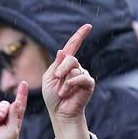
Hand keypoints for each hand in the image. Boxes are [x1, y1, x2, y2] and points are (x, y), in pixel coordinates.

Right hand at [0, 82, 27, 138]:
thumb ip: (15, 116)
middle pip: (5, 104)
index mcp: (12, 122)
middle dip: (3, 110)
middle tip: (1, 118)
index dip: (21, 95)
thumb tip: (16, 102)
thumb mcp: (12, 131)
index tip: (23, 84)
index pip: (18, 107)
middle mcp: (2, 118)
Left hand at [42, 24, 94, 138]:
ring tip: (62, 93)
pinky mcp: (88, 83)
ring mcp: (82, 75)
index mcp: (64, 64)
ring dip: (64, 83)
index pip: (72, 46)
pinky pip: (82, 77)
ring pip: (74, 69)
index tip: (88, 26)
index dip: (80, 36)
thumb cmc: (52, 97)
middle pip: (70, 58)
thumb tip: (61, 51)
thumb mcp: (48, 79)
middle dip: (61, 69)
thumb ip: (55, 65)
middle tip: (57, 79)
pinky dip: (72, 83)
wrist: (60, 112)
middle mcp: (75, 67)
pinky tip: (68, 92)